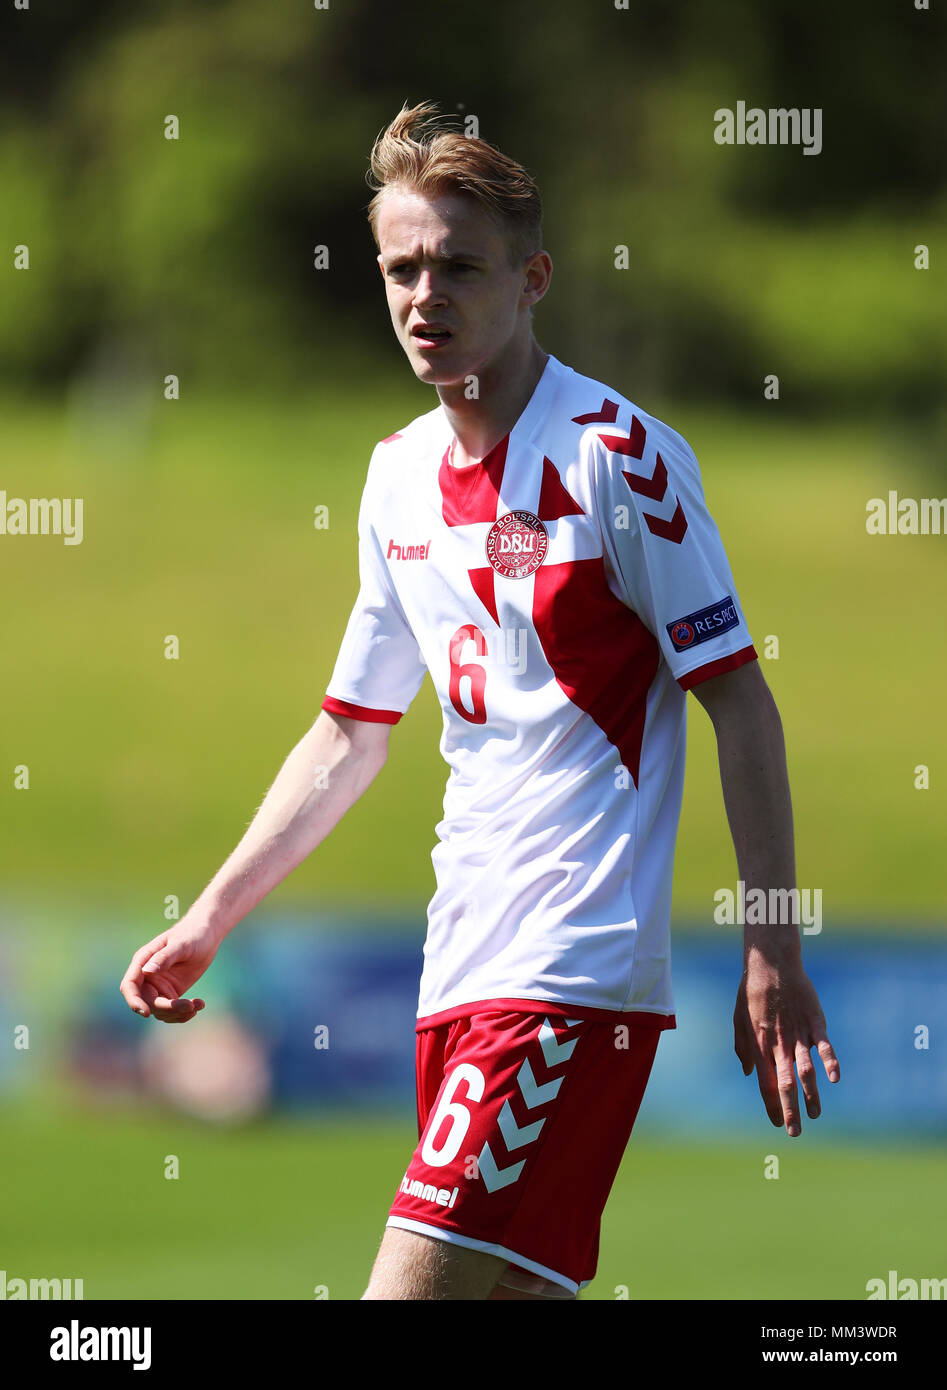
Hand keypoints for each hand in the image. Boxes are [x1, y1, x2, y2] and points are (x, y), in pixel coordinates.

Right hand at [119, 918, 221, 1022]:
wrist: (207, 935)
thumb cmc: (192, 934)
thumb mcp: (181, 944)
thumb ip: (164, 957)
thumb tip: (147, 970)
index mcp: (143, 961)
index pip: (129, 985)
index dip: (134, 1001)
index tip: (146, 1013)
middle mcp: (147, 976)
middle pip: (147, 1002)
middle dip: (167, 1008)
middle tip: (189, 1006)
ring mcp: (159, 986)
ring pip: (160, 1010)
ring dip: (178, 1013)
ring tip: (198, 1004)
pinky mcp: (171, 992)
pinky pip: (171, 1011)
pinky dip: (184, 1013)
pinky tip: (199, 1005)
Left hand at [733, 956, 839, 1135]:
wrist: (770, 963)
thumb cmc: (751, 991)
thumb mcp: (738, 1018)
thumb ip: (743, 1047)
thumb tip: (750, 1074)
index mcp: (759, 1045)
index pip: (765, 1083)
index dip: (772, 1105)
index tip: (777, 1123)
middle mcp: (778, 1044)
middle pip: (785, 1084)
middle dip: (791, 1110)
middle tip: (795, 1132)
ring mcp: (798, 1033)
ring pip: (805, 1070)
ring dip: (812, 1094)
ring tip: (816, 1114)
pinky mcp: (815, 1022)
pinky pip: (823, 1046)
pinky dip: (829, 1062)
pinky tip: (834, 1079)